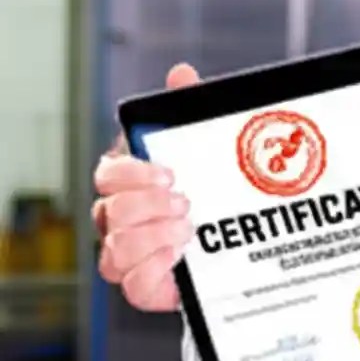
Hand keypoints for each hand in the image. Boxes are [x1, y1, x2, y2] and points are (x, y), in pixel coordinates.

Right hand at [93, 63, 200, 311]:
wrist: (250, 244)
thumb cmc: (218, 191)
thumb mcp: (211, 147)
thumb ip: (191, 111)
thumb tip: (181, 73)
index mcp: (133, 184)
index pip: (108, 174)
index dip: (131, 174)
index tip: (169, 173)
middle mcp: (124, 220)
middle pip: (108, 213)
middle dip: (147, 206)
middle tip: (186, 202)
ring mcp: (133, 255)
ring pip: (115, 251)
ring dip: (154, 237)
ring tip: (190, 229)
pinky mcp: (149, 286)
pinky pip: (132, 286)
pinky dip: (155, 270)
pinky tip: (181, 256)